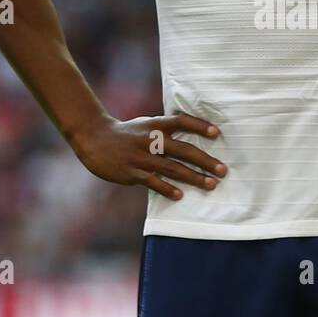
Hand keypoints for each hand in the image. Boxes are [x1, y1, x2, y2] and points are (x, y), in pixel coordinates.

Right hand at [69, 113, 226, 200]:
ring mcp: (141, 156)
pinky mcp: (131, 172)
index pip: (180, 121)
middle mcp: (150, 139)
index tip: (217, 133)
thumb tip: (193, 137)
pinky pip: (153, 182)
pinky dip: (167, 189)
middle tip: (223, 170)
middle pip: (182, 149)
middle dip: (204, 160)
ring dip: (193, 177)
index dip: (199, 126)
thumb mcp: (146, 124)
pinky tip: (181, 195)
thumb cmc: (127, 133)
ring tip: (211, 184)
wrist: (95, 138)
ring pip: (172, 168)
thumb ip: (166, 130)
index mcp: (155, 124)